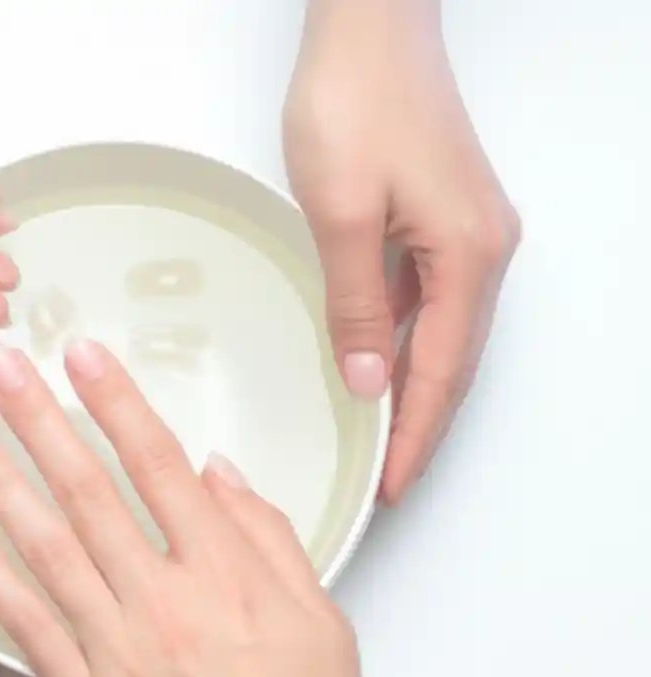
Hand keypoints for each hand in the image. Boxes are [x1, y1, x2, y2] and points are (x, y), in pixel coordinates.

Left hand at [0, 340, 367, 676]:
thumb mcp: (322, 623)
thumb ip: (269, 538)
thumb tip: (217, 471)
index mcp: (225, 576)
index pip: (158, 466)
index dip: (115, 402)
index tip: (80, 354)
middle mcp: (162, 601)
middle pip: (89, 491)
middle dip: (38, 421)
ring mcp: (114, 647)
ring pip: (45, 546)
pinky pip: (23, 619)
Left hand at [283, 0, 519, 502]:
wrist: (369, 26)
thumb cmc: (356, 103)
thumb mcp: (341, 213)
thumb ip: (355, 302)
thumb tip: (366, 379)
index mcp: (468, 255)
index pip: (442, 371)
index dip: (416, 433)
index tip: (393, 484)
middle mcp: (483, 247)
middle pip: (453, 358)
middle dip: (420, 420)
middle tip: (389, 477)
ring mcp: (467, 228)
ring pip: (439, 328)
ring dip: (410, 380)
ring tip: (379, 433)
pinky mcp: (442, 211)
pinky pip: (426, 294)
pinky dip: (401, 334)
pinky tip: (372, 353)